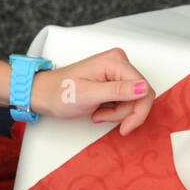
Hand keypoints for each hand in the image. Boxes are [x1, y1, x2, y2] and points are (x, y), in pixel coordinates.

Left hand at [30, 48, 154, 134]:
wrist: (45, 95)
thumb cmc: (60, 93)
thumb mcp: (88, 94)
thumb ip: (118, 91)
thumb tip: (144, 88)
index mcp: (115, 61)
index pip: (144, 89)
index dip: (138, 112)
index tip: (124, 128)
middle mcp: (119, 63)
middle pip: (141, 96)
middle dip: (124, 113)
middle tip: (102, 118)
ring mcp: (118, 72)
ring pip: (134, 102)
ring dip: (117, 114)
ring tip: (97, 114)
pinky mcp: (116, 82)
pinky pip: (127, 102)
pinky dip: (115, 112)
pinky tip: (99, 111)